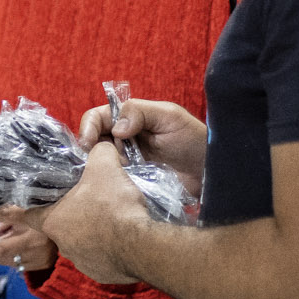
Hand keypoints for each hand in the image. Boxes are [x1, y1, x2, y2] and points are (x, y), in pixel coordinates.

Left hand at [0, 143, 146, 284]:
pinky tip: (121, 236)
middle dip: (66, 216)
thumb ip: (96, 153)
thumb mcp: (104, 168)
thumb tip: (99, 143)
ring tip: (110, 219)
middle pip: (54, 225)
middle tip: (87, 205)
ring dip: (90, 232)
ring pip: (80, 242)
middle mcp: (58, 242)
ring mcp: (80, 260)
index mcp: (48, 218)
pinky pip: (100, 256)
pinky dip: (107, 247)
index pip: (13, 213)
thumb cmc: (115, 206)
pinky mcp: (101, 272)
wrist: (144, 244)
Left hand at [0, 217, 58, 274]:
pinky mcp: (35, 266)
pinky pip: (15, 258)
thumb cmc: (46, 221)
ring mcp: (27, 264)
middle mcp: (16, 260)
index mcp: (11, 247)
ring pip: (3, 256)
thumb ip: (0, 217)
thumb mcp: (22, 214)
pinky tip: (21, 238)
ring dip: (0, 245)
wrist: (73, 233)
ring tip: (10, 229)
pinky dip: (12, 249)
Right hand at [77, 97, 207, 194]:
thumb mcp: (169, 116)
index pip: (97, 117)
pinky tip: (114, 186)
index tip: (87, 143)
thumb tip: (115, 128)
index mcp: (129, 119)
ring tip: (114, 174)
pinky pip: (110, 182)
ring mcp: (124, 162)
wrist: (210, 172)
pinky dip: (108, 183)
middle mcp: (122, 139)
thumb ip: (140, 112)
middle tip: (103, 161)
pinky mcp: (129, 182)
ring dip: (100, 167)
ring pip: (97, 163)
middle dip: (91, 150)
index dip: (87, 127)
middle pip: (92, 141)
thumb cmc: (194, 140)